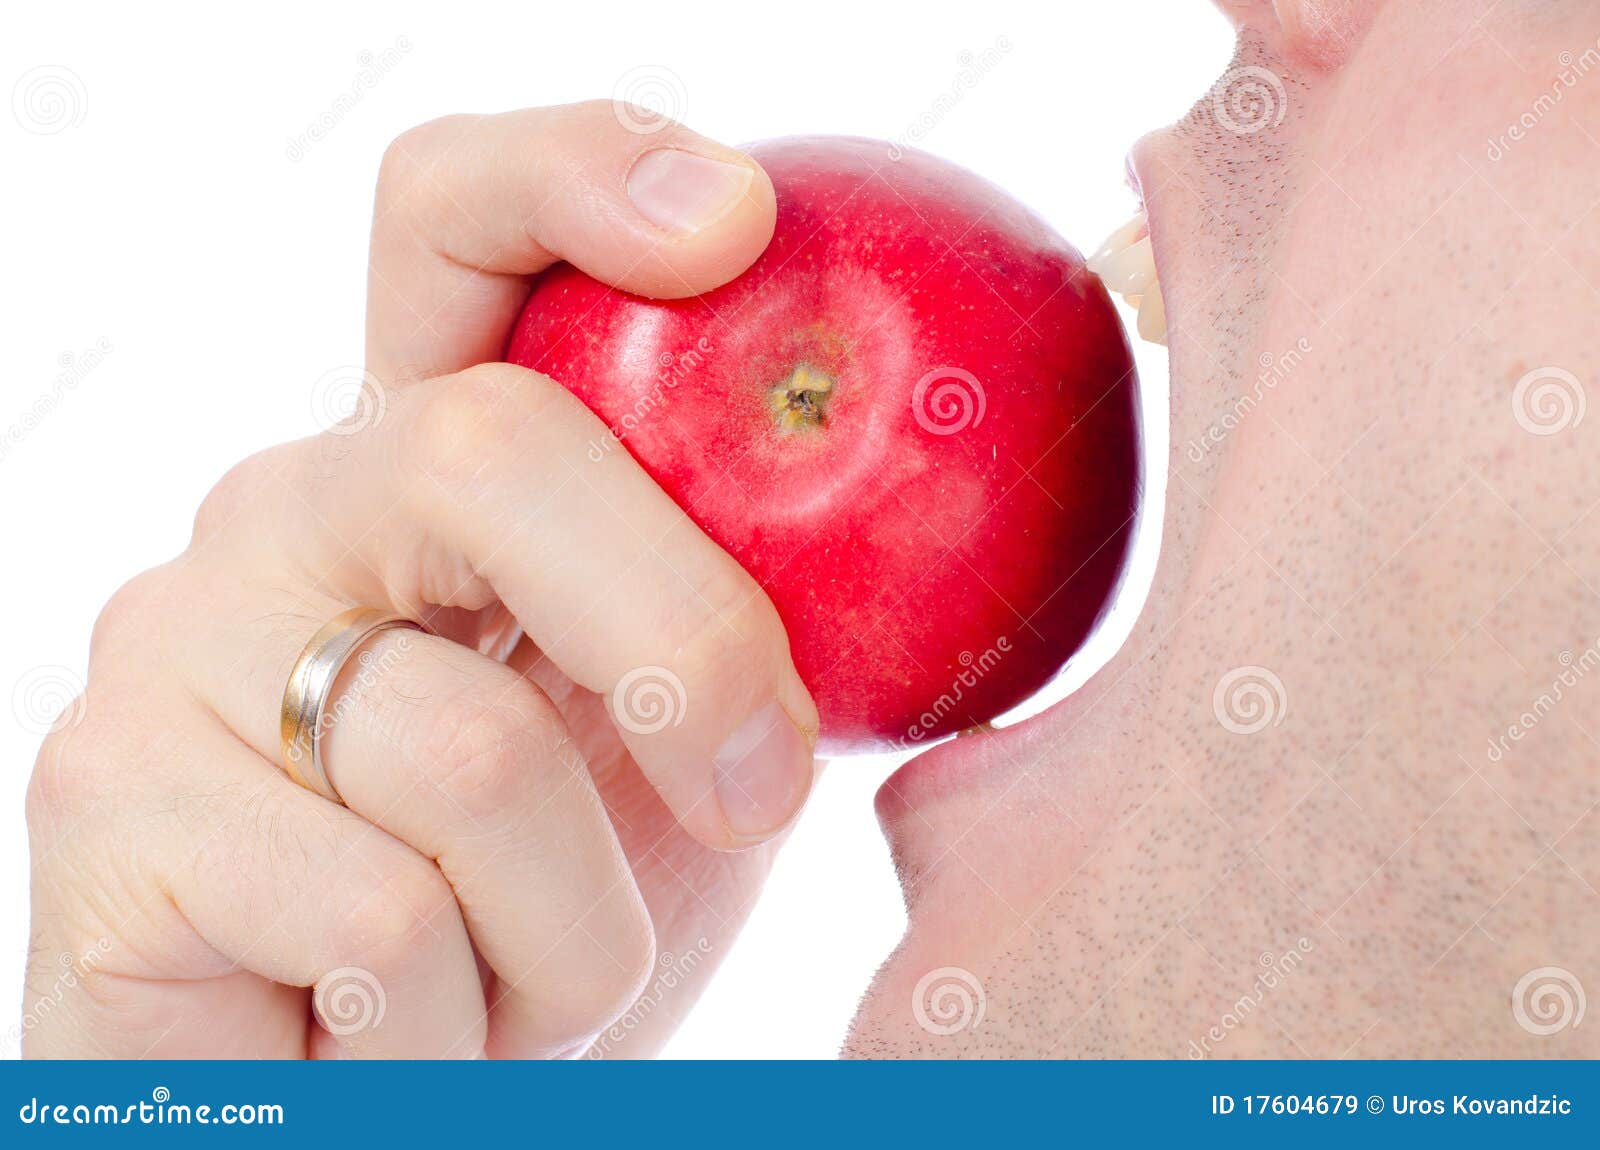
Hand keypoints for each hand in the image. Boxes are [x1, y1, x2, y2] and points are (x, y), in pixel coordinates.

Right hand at [24, 102, 815, 1058]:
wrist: (393, 1095)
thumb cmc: (555, 910)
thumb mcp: (670, 743)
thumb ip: (738, 614)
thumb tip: (926, 524)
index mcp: (429, 475)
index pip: (453, 225)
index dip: (581, 169)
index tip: (736, 221)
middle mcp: (282, 518)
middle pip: (487, 447)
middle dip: (680, 636)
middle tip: (759, 784)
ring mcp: (170, 656)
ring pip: (475, 754)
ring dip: (580, 926)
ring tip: (530, 978)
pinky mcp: (99, 817)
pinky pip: (383, 914)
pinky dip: (469, 1020)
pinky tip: (416, 1033)